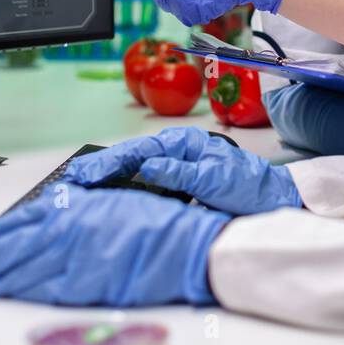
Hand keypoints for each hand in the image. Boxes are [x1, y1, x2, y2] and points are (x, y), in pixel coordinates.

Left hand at [0, 184, 229, 306]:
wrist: (184, 247)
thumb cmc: (157, 223)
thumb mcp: (114, 201)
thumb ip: (80, 208)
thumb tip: (51, 215)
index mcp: (77, 208)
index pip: (26, 220)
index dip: (2, 232)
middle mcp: (69, 234)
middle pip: (17, 248)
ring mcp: (75, 262)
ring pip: (25, 272)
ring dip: (0, 277)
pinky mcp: (85, 288)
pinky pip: (46, 291)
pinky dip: (24, 291)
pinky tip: (13, 292)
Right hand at [66, 126, 301, 216]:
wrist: (270, 201)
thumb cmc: (248, 186)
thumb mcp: (213, 179)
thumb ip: (179, 173)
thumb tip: (147, 167)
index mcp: (183, 142)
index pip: (138, 150)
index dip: (110, 162)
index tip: (87, 173)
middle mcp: (175, 151)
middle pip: (130, 157)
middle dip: (101, 168)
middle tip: (73, 180)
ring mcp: (175, 167)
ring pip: (134, 170)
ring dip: (109, 178)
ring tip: (81, 187)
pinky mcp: (176, 185)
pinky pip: (144, 185)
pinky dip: (124, 190)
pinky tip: (108, 197)